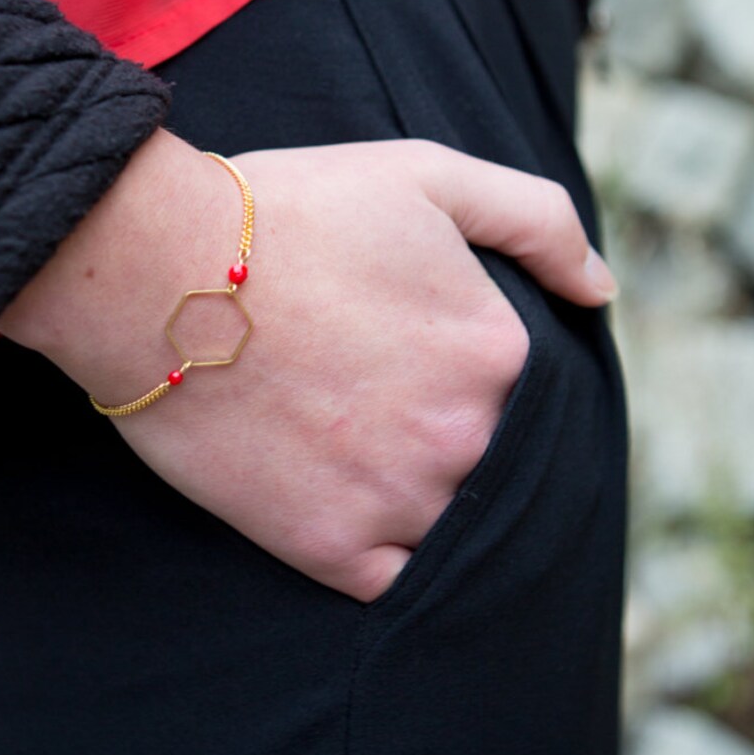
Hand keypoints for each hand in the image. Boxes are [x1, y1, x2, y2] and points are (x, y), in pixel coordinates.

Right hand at [0, 130, 615, 600]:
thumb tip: (601, 292)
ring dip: (407, 493)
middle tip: (361, 396)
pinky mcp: (331, 551)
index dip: (457, 367)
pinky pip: (391, 579)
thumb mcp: (427, 175)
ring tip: (341, 447)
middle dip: (431, 428)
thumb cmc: (286, 211)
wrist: (152, 270)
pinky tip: (333, 502)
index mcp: (500, 352)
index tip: (400, 348)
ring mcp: (401, 502)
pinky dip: (375, 550)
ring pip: (442, 522)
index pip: (516, 388)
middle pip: (479, 455)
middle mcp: (466, 436)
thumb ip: (539, 220)